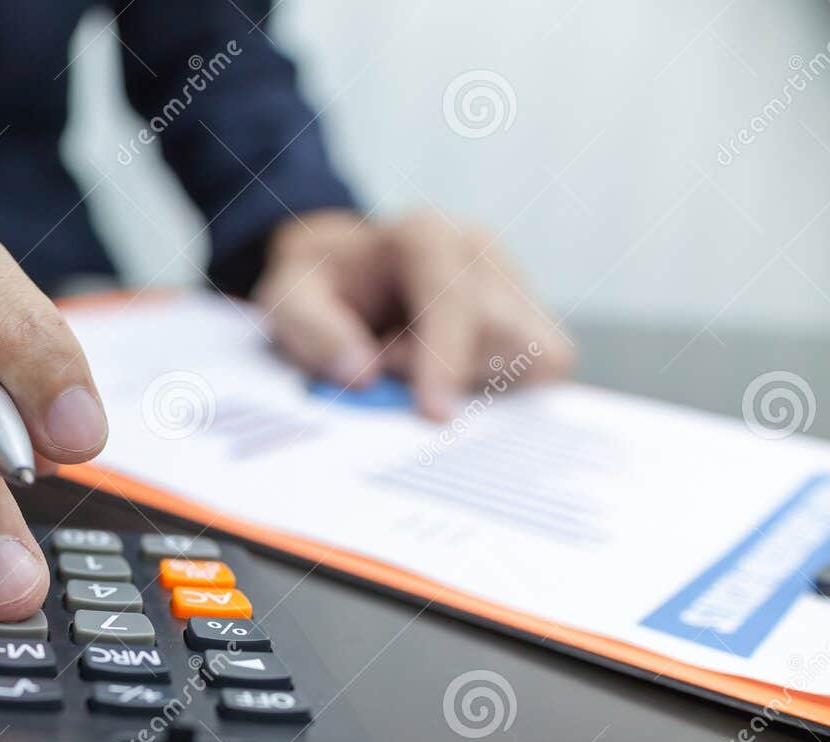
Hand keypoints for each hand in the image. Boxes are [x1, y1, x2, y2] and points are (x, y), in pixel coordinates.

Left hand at [251, 209, 573, 418]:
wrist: (343, 268)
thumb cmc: (318, 285)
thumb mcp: (288, 301)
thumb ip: (315, 332)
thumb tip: (361, 374)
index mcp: (424, 237)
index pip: (454, 298)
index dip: (447, 359)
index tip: (433, 413)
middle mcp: (477, 251)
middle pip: (502, 332)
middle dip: (449, 373)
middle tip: (390, 368)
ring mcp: (510, 281)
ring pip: (537, 354)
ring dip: (479, 382)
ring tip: (420, 369)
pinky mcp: (528, 315)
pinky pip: (544, 367)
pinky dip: (500, 387)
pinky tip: (452, 379)